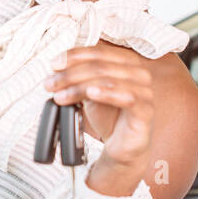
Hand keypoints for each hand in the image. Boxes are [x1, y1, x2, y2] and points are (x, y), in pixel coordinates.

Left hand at [44, 43, 154, 182]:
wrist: (122, 146)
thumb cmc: (110, 117)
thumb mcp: (90, 92)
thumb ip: (79, 78)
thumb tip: (57, 67)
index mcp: (127, 62)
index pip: (99, 52)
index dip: (75, 56)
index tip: (54, 64)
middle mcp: (139, 73)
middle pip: (100, 66)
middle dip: (71, 74)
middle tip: (51, 84)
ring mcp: (145, 91)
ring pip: (108, 80)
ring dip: (79, 86)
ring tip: (61, 95)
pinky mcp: (146, 110)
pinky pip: (127, 97)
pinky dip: (106, 93)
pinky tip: (91, 94)